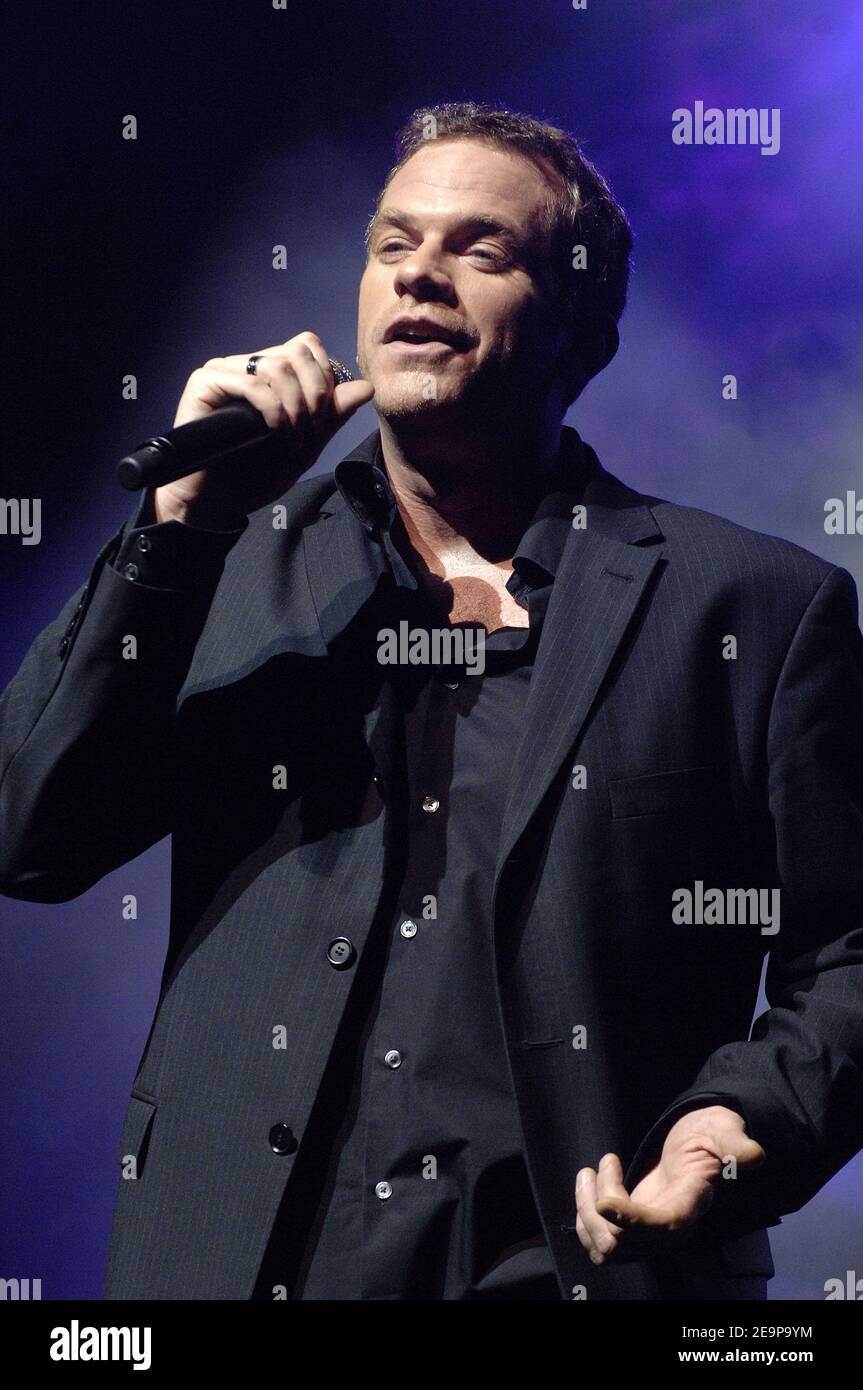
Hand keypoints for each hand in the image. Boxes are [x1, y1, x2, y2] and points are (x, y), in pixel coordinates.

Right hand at [154, 331, 373, 527]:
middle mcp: (247, 365)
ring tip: (293, 441)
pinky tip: (276, 435)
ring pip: (278, 365)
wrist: (216, 504)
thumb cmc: (255, 477)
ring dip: (297, 406)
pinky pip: (253, 383)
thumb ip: (332, 416)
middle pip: (297, 351)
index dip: (325, 377)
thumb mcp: (305, 447)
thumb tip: (366, 387)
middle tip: (313, 431)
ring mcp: (224, 371)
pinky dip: (274, 410)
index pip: (307, 346)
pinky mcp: (204, 383)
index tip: (324, 419)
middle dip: (317, 393)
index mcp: (269, 373)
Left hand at [574, 1105, 765, 1263]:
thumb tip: (753, 1156)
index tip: (604, 1199)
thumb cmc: (713, 1136)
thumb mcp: (725, 1132)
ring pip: (605, 1247)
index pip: (659, 1227)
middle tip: (592, 1169)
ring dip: (584, 1213)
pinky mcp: (633, 1229)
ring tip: (587, 1173)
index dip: (629, 1220)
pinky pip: (600, 1242)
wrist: (703, 1145)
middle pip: (621, 1244)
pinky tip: (589, 1186)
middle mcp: (668, 1229)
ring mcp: (649, 1233)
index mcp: (690, 1205)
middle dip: (594, 1209)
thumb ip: (735, 1144)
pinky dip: (584, 1218)